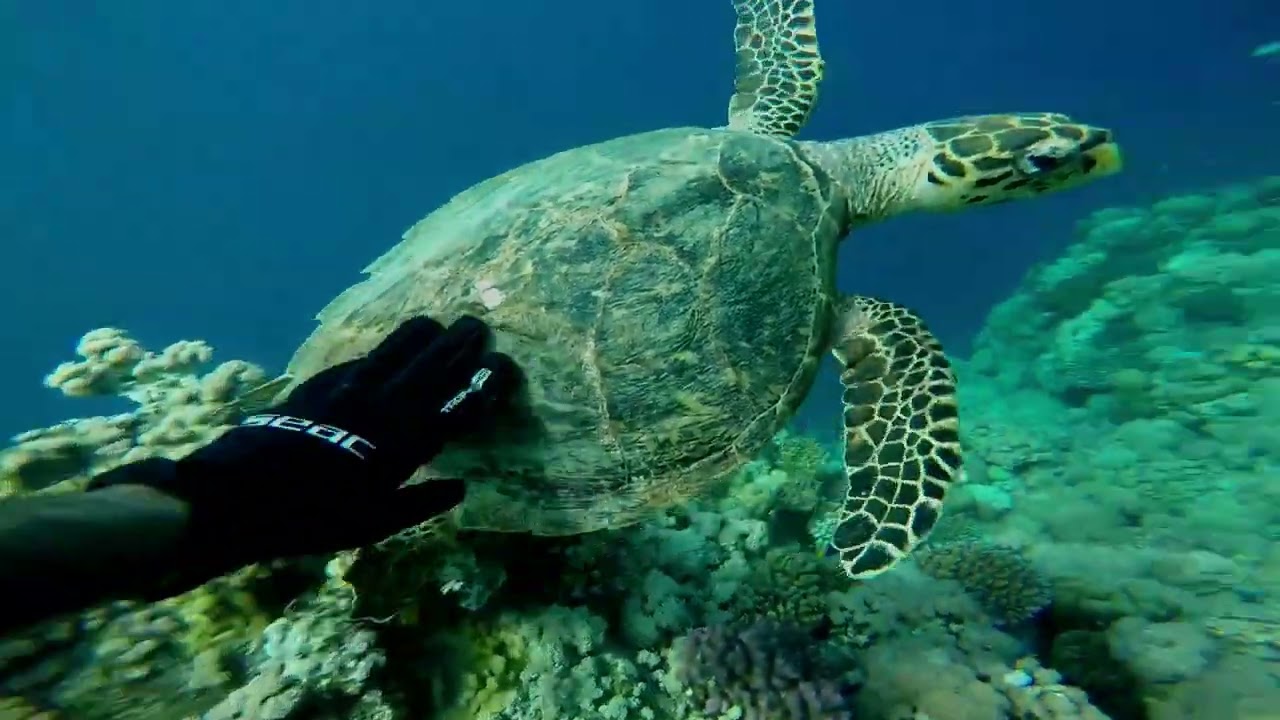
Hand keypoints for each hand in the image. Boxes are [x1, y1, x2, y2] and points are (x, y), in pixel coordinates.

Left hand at [89, 315, 519, 569]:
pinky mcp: (325, 377)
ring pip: (404, 341)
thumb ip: (422, 502)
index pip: (465, 401)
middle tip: (479, 328)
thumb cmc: (317, 518)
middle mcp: (391, 405)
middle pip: (440, 358)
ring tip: (437, 327)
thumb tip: (460, 487)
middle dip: (465, 339)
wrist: (245, 493)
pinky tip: (386, 358)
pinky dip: (386, 353)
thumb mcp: (376, 523)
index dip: (491, 381)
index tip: (505, 367)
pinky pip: (368, 355)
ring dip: (427, 332)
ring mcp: (356, 384)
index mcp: (411, 443)